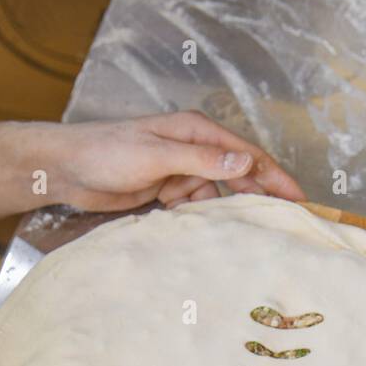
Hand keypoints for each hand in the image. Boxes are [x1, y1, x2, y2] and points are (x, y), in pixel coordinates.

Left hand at [47, 110, 305, 211]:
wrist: (68, 169)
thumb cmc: (107, 152)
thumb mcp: (158, 155)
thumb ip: (203, 160)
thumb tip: (246, 163)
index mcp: (196, 131)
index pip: (247, 154)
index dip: (275, 176)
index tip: (298, 199)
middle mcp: (192, 148)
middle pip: (238, 174)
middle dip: (258, 196)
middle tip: (282, 223)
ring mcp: (179, 170)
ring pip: (215, 194)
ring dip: (220, 211)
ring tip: (235, 234)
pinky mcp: (164, 190)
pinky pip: (192, 206)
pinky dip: (195, 218)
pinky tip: (196, 230)